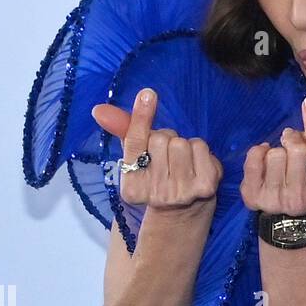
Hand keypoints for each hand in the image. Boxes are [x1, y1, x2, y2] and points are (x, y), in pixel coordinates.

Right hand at [93, 87, 222, 211]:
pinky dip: (199, 150)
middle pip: (160, 138)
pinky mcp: (206, 185)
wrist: (183, 211)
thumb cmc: (156, 176)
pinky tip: (195, 165)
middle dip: (164, 139)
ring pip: (181, 141)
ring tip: (181, 162)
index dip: (141, 118)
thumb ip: (122, 131)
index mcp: (132, 188)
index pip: (135, 144)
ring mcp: (183, 190)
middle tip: (165, 156)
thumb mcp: (135, 159)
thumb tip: (99, 109)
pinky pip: (201, 146)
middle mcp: (156, 192)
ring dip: (182, 144)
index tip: (147, 94)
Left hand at [240, 96, 305, 216]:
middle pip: (295, 149)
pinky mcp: (253, 197)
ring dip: (276, 150)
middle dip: (292, 139)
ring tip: (279, 159)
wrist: (285, 223)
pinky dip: (258, 151)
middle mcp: (300, 199)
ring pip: (274, 153)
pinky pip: (254, 159)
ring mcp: (275, 200)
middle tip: (292, 143)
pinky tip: (265, 158)